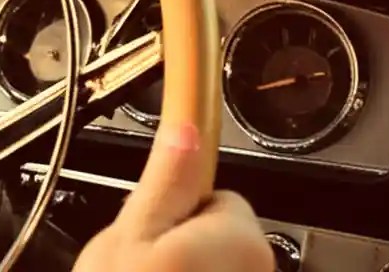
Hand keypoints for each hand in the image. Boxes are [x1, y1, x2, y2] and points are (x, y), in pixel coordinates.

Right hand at [74, 124, 272, 271]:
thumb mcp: (128, 241)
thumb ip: (163, 184)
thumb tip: (186, 130)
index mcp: (242, 241)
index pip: (218, 195)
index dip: (176, 207)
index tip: (153, 225)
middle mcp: (261, 268)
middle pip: (215, 232)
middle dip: (178, 242)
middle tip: (138, 262)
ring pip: (209, 263)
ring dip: (181, 267)